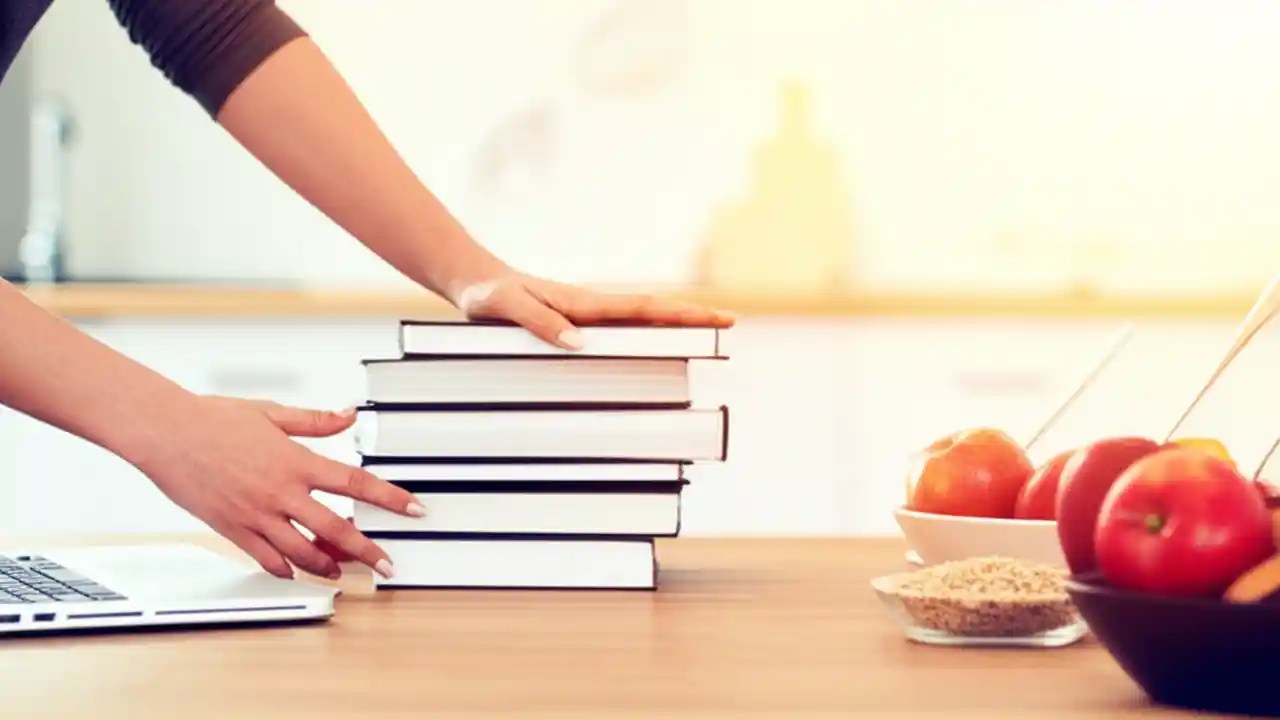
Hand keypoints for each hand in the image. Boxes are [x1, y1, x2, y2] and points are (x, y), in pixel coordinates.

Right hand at [131, 395, 421, 579]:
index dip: (390, 498)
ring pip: (302, 552)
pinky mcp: (233, 529)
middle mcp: (280, 493)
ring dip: (328, 566)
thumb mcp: (271, 412)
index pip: (356, 483)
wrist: (167, 433)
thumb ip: (314, 420)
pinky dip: (284, 569)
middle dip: (367, 551)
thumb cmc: (213, 419)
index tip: (413, 509)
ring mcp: (256, 515)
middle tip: (386, 565)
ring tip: (342, 572)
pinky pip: (265, 559)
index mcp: (295, 462)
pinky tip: (295, 570)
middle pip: (336, 530)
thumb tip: (347, 416)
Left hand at [455, 272, 736, 349]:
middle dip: (692, 316)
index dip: (680, 314)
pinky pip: (621, 329)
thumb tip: (581, 344)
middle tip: (730, 321)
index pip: (642, 309)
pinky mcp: (578, 322)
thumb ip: (540, 323)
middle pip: (653, 311)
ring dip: (674, 324)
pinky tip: (659, 343)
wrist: (474, 281)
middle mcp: (592, 306)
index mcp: (582, 303)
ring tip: (708, 332)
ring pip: (641, 319)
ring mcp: (588, 314)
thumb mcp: (506, 309)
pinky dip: (648, 332)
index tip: (714, 317)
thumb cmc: (487, 296)